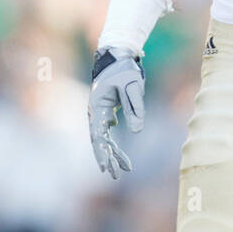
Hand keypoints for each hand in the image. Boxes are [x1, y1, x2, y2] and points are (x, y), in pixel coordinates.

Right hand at [88, 46, 145, 179]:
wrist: (117, 55)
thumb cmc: (124, 69)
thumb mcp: (133, 87)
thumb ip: (135, 109)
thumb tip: (137, 132)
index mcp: (98, 107)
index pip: (98, 135)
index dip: (102, 152)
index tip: (105, 167)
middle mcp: (95, 112)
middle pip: (99, 141)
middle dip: (107, 159)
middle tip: (115, 176)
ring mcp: (99, 113)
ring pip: (104, 139)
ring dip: (113, 154)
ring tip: (125, 170)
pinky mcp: (106, 112)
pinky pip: (109, 133)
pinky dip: (116, 146)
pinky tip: (121, 158)